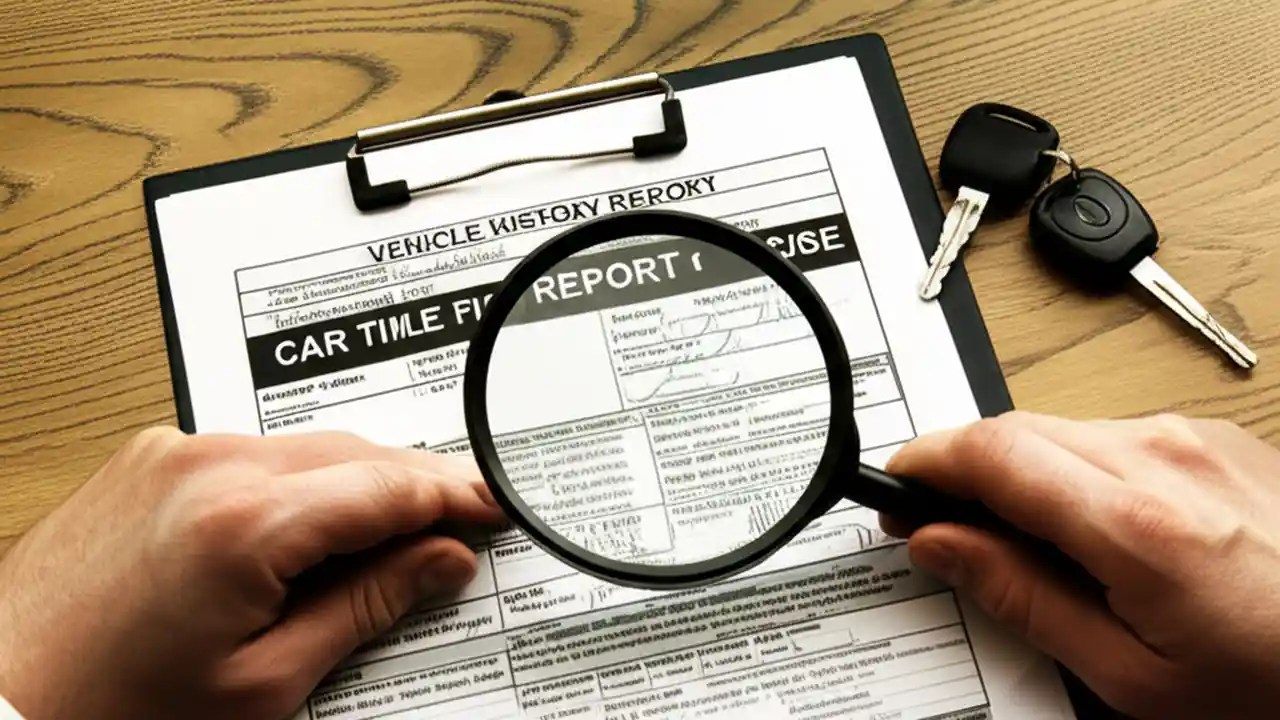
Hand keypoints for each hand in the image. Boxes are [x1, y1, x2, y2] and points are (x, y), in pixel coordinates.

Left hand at [0, 427, 503, 719]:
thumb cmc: (109, 708)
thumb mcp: (262, 683)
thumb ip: (364, 607)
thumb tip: (437, 562)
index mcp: (242, 520)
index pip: (388, 486)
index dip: (456, 495)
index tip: (494, 507)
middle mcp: (206, 464)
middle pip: (354, 454)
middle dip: (415, 487)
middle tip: (462, 524)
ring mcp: (172, 452)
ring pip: (308, 449)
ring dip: (357, 485)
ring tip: (389, 541)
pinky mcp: (152, 457)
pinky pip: (257, 451)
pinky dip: (302, 482)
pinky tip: (318, 526)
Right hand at [881, 412, 1279, 719]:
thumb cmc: (1272, 683)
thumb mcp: (1131, 678)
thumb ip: (1022, 598)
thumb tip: (942, 545)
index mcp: (1138, 524)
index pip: (992, 454)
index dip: (925, 464)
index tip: (895, 490)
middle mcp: (1165, 456)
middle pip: (1017, 431)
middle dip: (961, 469)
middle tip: (936, 524)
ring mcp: (1195, 438)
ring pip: (1060, 429)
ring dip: (1019, 472)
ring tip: (1018, 540)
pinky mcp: (1214, 437)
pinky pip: (1110, 435)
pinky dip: (1073, 469)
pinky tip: (1082, 525)